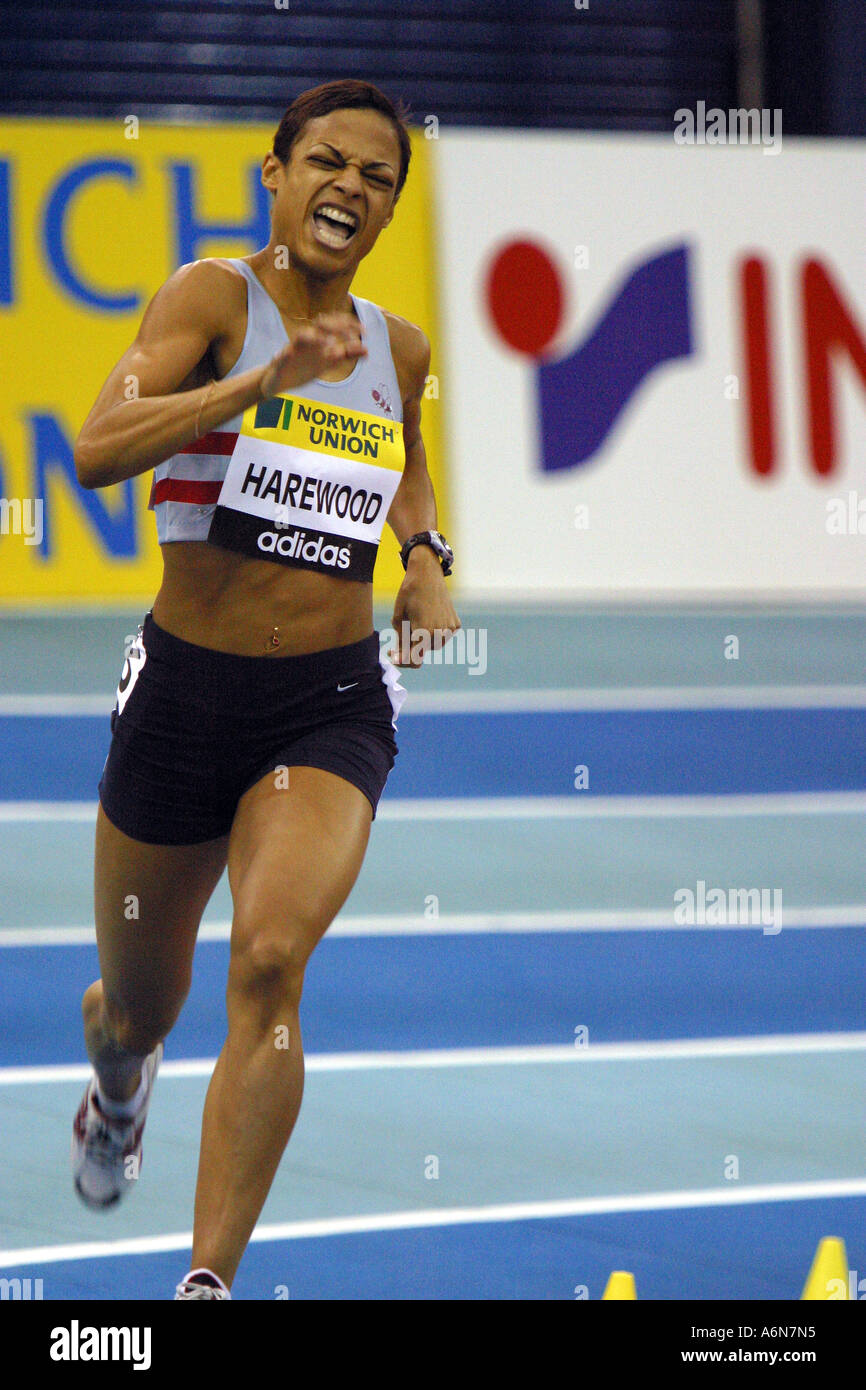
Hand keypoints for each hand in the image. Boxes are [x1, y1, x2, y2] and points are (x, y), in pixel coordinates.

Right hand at [258, 313, 366, 395]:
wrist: (278, 382)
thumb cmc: (303, 369)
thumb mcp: (328, 362)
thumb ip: (346, 355)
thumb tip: (367, 350)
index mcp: (319, 340)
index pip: (334, 324)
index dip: (349, 324)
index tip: (364, 331)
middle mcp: (307, 341)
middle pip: (320, 325)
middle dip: (336, 328)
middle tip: (352, 338)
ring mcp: (292, 349)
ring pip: (301, 336)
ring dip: (314, 338)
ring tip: (327, 343)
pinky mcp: (279, 362)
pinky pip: (281, 356)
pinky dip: (286, 354)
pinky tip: (291, 355)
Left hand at [389, 546, 460, 666]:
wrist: (427, 573)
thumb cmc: (409, 593)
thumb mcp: (398, 618)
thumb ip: (400, 640)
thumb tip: (400, 658)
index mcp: (423, 632)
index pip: (413, 659)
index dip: (401, 660)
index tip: (392, 655)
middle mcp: (440, 633)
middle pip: (422, 651)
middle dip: (411, 647)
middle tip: (399, 638)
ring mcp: (450, 629)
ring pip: (434, 645)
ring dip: (424, 639)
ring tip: (416, 622)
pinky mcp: (456, 624)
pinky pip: (444, 635)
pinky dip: (435, 631)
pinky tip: (429, 617)